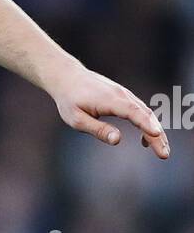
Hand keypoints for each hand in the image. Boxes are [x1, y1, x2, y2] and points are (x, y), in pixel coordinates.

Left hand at [52, 65, 169, 158]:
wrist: (68, 77)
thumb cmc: (69, 100)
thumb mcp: (77, 119)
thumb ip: (98, 129)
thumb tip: (118, 140)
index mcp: (109, 100)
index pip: (133, 112)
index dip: (146, 124)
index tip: (157, 135)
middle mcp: (121, 95)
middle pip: (145, 115)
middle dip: (157, 135)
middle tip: (164, 155)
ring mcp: (125, 94)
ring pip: (146, 113)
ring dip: (156, 131)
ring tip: (162, 151)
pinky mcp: (124, 97)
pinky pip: (141, 111)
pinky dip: (148, 124)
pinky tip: (147, 138)